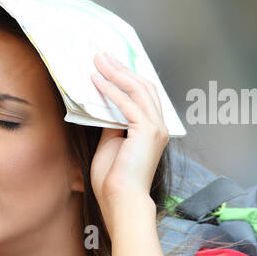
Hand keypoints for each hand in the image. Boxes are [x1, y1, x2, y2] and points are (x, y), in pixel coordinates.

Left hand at [88, 51, 168, 222]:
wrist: (121, 200)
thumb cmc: (114, 180)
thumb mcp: (110, 144)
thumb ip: (112, 124)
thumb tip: (105, 107)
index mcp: (152, 130)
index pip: (142, 95)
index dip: (126, 77)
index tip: (108, 64)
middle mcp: (159, 126)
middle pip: (142, 87)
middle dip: (121, 69)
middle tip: (102, 55)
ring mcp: (156, 127)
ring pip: (137, 90)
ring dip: (116, 73)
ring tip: (98, 61)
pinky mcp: (147, 131)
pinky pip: (128, 104)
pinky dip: (112, 91)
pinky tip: (97, 81)